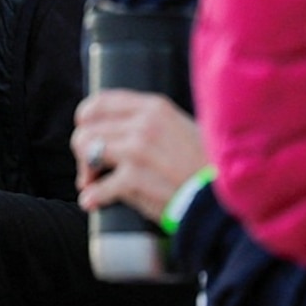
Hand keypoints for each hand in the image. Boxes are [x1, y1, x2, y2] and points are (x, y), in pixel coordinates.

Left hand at [71, 90, 209, 223]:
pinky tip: (93, 202)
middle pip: (86, 129)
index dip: (86, 122)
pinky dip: (93, 197)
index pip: (99, 102)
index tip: (89, 137)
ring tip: (91, 185)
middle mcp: (143, 123)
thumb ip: (150, 122)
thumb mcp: (180, 127)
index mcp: (154, 107)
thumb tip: (113, 132)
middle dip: (83, 152)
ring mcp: (137, 150)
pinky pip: (98, 186)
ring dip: (86, 173)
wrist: (221, 197)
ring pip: (86, 151)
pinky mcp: (135, 178)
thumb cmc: (203, 166)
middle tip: (91, 171)